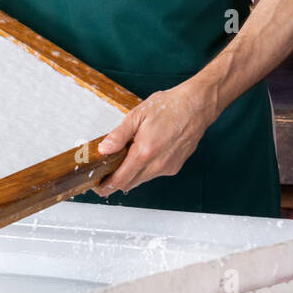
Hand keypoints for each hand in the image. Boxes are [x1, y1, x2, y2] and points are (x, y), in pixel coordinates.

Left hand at [92, 78, 216, 195]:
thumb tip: (103, 150)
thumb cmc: (169, 107)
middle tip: (105, 172)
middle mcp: (157, 165)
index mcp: (144, 152)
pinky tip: (145, 152)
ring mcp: (167, 167)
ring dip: (131, 174)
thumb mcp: (137, 116)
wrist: (196, 106)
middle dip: (116, 181)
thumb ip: (118, 135)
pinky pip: (154, 174)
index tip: (97, 185)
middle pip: (129, 184)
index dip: (105, 186)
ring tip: (125, 157)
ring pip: (142, 179)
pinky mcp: (175, 167)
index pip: (120, 180)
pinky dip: (145, 169)